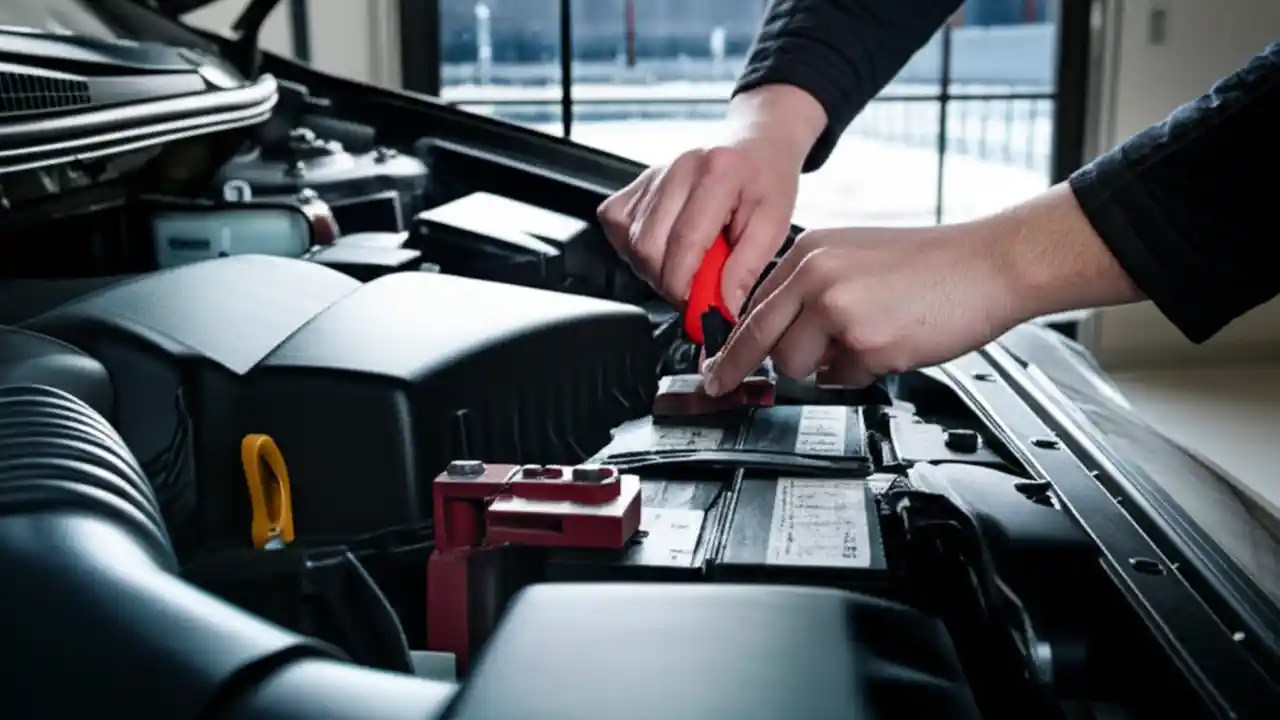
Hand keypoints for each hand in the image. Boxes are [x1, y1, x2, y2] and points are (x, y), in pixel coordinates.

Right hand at [597, 85, 826, 313]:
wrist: (757, 144)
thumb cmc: (767, 182)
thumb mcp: (775, 225)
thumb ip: (747, 268)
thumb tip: (723, 308)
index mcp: (718, 173)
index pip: (685, 241)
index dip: (684, 286)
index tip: (698, 310)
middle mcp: (680, 168)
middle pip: (649, 246)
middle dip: (667, 282)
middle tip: (694, 291)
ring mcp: (654, 173)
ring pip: (631, 242)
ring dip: (653, 268)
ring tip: (684, 266)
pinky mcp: (638, 182)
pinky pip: (617, 225)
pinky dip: (634, 248)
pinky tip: (663, 247)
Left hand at [702, 184, 1145, 394]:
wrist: (989, 264)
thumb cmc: (933, 265)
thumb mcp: (855, 258)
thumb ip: (813, 291)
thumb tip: (781, 338)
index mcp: (810, 251)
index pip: (752, 305)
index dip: (730, 344)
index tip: (711, 367)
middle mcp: (816, 274)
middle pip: (760, 339)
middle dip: (742, 368)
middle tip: (720, 386)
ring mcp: (837, 307)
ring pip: (795, 365)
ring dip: (823, 369)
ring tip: (866, 342)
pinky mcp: (864, 339)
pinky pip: (842, 378)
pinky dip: (863, 372)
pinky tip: (893, 344)